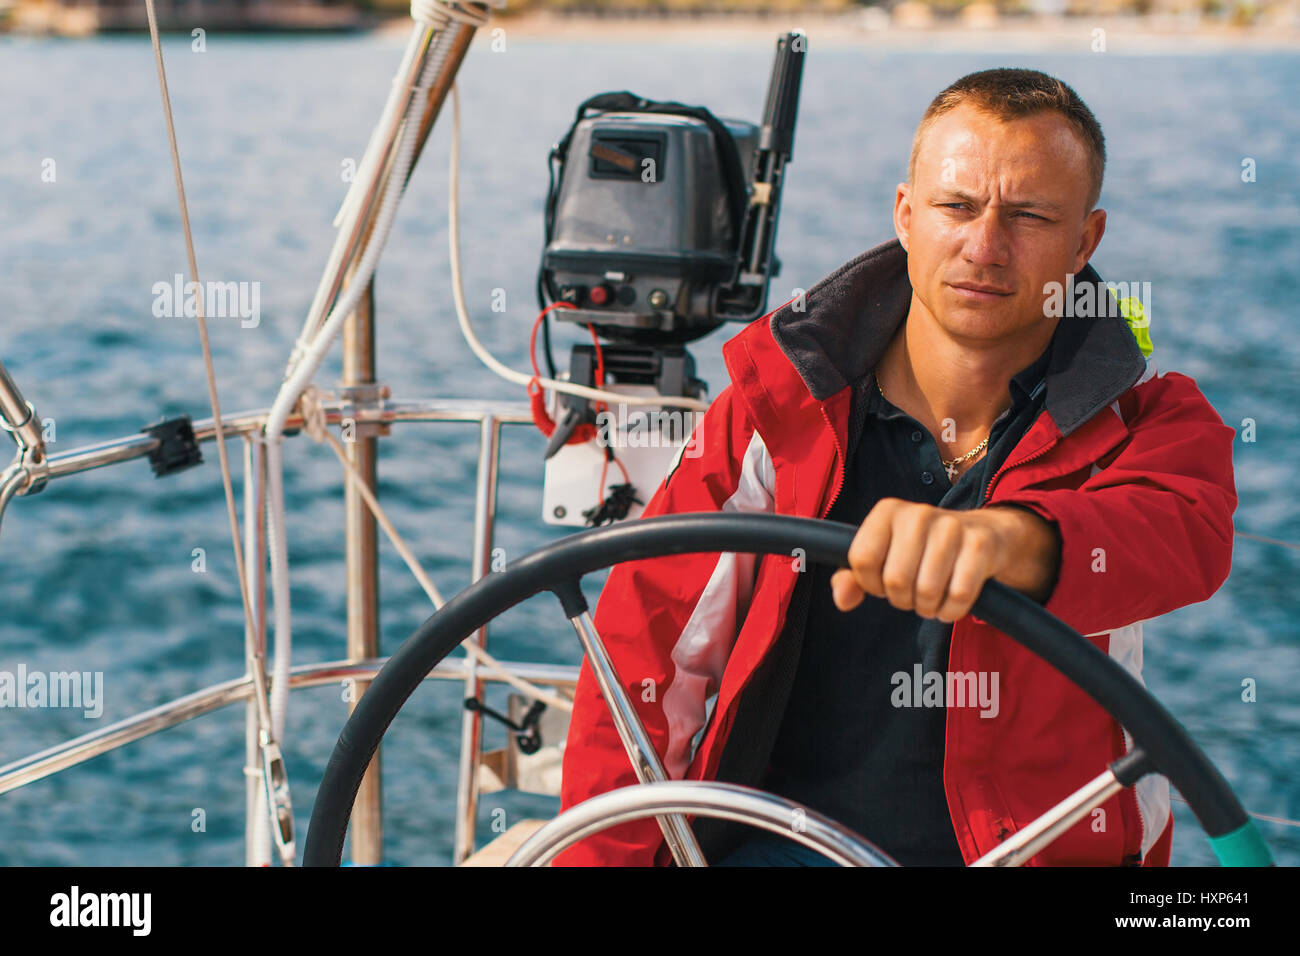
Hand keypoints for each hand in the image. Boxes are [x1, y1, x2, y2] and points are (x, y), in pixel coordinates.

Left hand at [829, 499, 1060, 621]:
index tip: (884, 582)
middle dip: (902, 600)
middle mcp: (917, 513)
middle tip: (913, 593)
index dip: (871, 584)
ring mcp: (951, 527)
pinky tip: (952, 602)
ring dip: (928, 607)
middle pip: (895, 580)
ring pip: (926, 591)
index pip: (862, 560)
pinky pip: (958, 596)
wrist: (983, 536)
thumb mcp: (883, 559)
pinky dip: (952, 610)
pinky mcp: (979, 545)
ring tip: (932, 597)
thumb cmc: (922, 552)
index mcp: (887, 511)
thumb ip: (852, 579)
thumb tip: (842, 599)